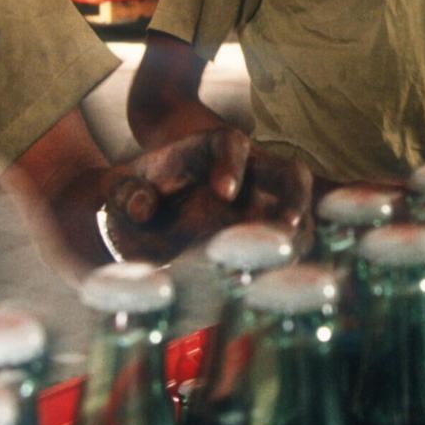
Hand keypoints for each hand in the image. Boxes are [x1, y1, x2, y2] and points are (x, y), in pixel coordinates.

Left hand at [103, 127, 313, 261]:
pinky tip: (290, 282)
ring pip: (300, 209)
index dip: (232, 164)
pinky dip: (298, 256)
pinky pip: (295, 242)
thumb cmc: (133, 194)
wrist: (142, 210)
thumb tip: (144, 209)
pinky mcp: (265, 235)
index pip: (230, 143)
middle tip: (286, 227)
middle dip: (293, 197)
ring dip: (304, 231)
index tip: (223, 192)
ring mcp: (263, 203)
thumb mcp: (121, 189)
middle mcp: (247, 171)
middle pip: (288, 172)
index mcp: (209, 149)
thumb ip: (127, 194)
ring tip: (291, 262)